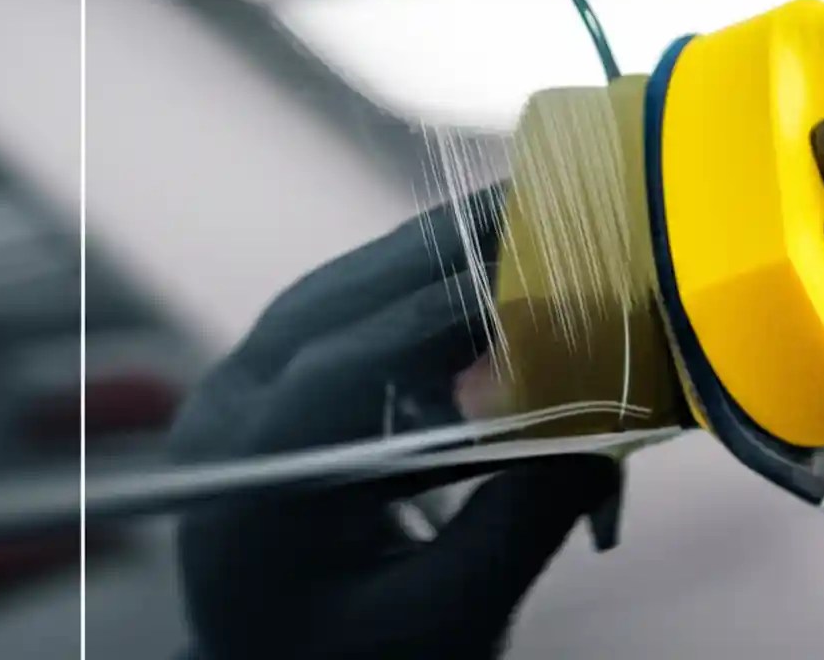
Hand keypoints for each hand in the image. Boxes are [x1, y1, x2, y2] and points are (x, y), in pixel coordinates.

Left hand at [168, 187, 616, 658]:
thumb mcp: (445, 618)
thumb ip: (519, 523)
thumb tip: (605, 420)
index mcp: (241, 491)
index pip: (343, 369)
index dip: (448, 310)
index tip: (541, 266)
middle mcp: (218, 423)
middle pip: (328, 306)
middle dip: (437, 255)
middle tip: (536, 205)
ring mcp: (230, 398)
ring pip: (330, 296)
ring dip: (423, 259)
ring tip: (514, 218)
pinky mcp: (261, 390)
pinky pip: (335, 318)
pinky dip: (407, 291)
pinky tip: (470, 271)